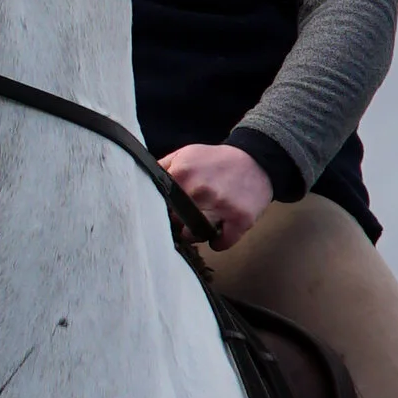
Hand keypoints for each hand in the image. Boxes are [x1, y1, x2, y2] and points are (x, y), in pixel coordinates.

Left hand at [160, 140, 277, 252]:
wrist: (256, 159)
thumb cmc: (216, 161)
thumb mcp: (185, 154)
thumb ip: (161, 167)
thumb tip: (140, 181)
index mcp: (182, 173)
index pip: (158, 203)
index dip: (160, 210)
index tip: (166, 211)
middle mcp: (200, 190)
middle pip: (174, 221)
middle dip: (176, 222)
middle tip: (184, 218)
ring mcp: (221, 205)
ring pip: (194, 235)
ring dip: (195, 234)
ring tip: (201, 224)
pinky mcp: (240, 219)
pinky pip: (221, 243)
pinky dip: (218, 242)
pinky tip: (218, 233)